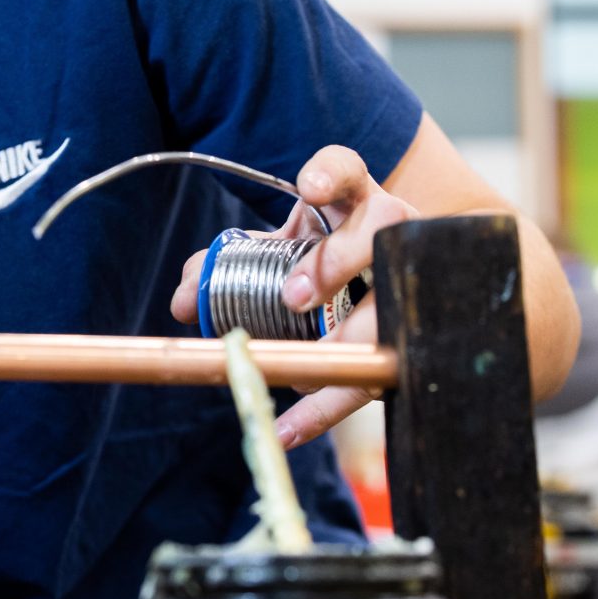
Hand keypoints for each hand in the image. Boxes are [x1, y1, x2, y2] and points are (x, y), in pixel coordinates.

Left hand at [171, 145, 417, 448]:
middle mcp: (390, 232)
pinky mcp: (413, 337)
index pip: (348, 169)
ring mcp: (411, 279)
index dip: (331, 173)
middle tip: (295, 296)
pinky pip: (381, 372)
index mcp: (352, 202)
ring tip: (303, 372)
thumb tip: (185, 302)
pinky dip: (328, 406)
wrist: (389, 297)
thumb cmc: (325, 266)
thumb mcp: (279, 259)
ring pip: (401, 293)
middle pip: (384, 223)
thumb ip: (227, 271)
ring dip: (351, 334)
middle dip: (338, 260)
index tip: (309, 190)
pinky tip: (291, 429)